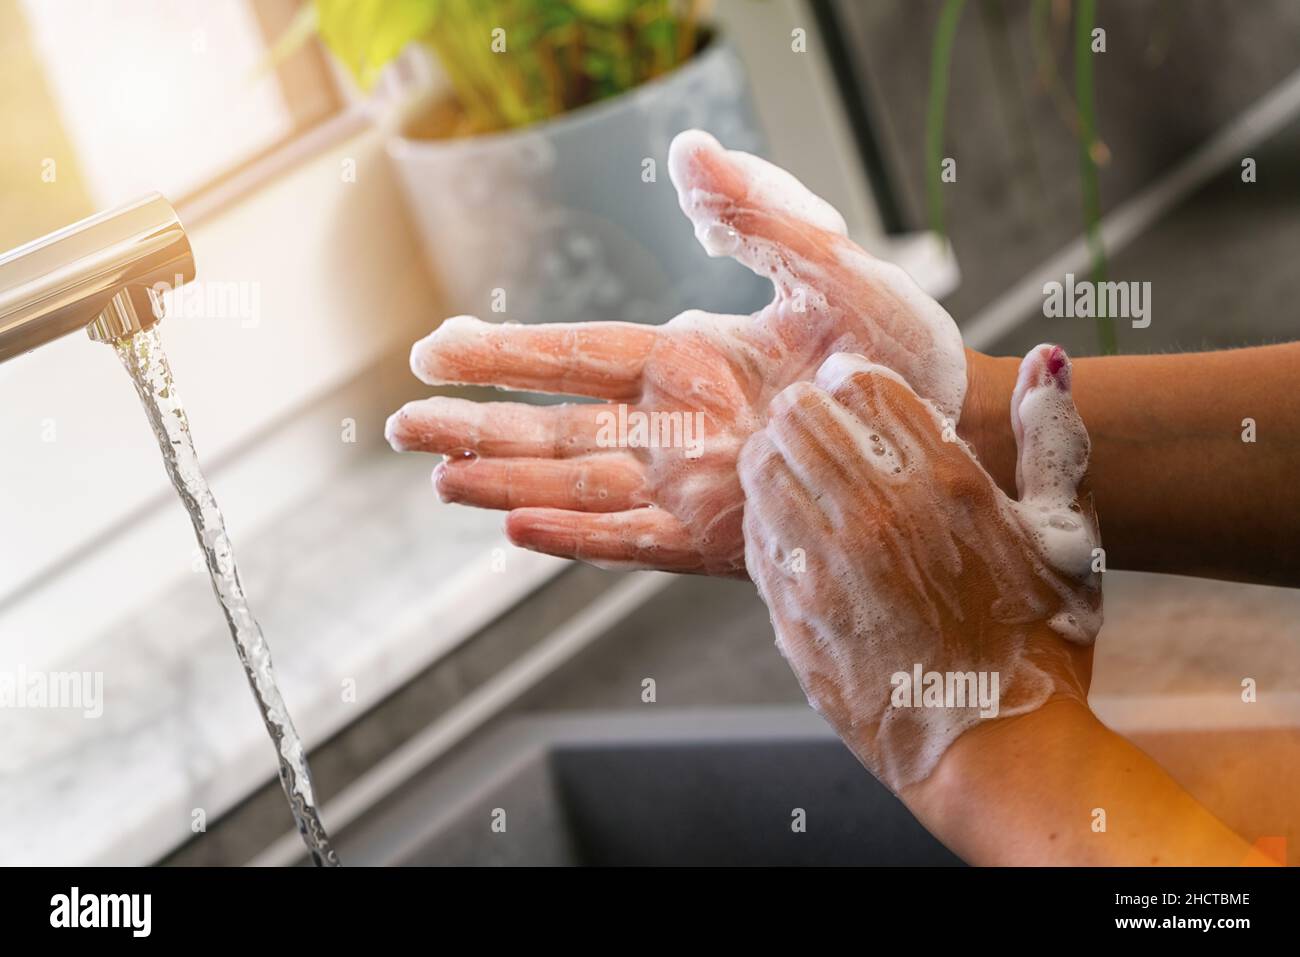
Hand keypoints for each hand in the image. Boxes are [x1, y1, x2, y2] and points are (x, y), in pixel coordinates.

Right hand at [386, 129, 966, 575]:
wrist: (952, 434)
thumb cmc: (899, 347)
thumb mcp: (834, 268)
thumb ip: (758, 217)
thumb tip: (688, 152)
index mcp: (687, 359)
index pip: (574, 355)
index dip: (502, 353)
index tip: (434, 348)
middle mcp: (673, 424)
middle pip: (554, 426)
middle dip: (477, 426)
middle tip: (402, 424)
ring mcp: (689, 484)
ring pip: (578, 485)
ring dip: (507, 484)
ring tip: (439, 481)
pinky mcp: (717, 538)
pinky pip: (634, 540)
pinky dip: (579, 538)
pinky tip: (519, 530)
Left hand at [740, 344, 1101, 790]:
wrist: (991, 752)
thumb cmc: (1039, 646)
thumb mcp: (1068, 541)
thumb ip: (1052, 444)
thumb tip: (1047, 360)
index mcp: (947, 486)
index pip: (864, 385)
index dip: (853, 377)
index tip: (854, 387)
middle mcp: (878, 517)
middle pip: (801, 417)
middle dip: (805, 408)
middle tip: (815, 417)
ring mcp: (826, 567)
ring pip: (764, 468)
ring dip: (776, 455)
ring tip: (796, 463)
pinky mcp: (792, 612)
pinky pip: (755, 534)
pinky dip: (765, 515)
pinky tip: (790, 523)